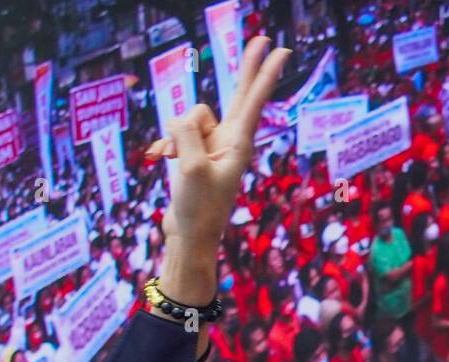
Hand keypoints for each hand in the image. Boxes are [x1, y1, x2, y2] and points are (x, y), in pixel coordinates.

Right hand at [150, 38, 290, 254]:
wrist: (189, 236)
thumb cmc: (198, 208)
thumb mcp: (191, 167)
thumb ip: (186, 133)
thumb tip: (180, 120)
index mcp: (238, 144)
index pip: (253, 100)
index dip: (265, 73)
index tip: (281, 51)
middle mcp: (229, 139)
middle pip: (238, 94)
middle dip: (247, 67)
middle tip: (263, 38)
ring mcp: (211, 144)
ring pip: (189, 117)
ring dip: (178, 137)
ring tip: (179, 164)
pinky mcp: (196, 151)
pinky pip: (177, 131)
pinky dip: (169, 145)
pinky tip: (166, 162)